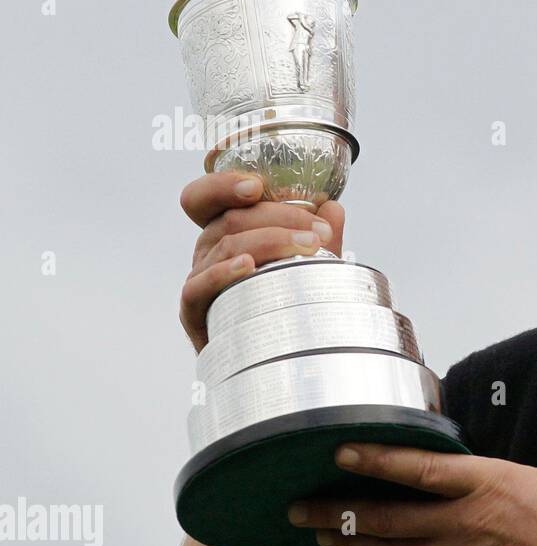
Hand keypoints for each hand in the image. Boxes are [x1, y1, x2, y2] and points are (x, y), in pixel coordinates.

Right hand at [179, 172, 345, 351]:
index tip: (257, 186)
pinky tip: (248, 267)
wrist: (268, 360)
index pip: (207, 197)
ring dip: (271, 241)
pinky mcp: (194, 310)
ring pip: (226, 246)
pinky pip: (200, 285)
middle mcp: (206, 250)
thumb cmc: (283, 305)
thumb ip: (320, 239)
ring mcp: (198, 278)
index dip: (224, 185)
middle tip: (319, 232)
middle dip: (279, 218)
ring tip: (308, 248)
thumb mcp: (307, 268)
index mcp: (225, 232)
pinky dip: (224, 273)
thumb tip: (334, 209)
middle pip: (230, 219)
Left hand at [287, 445, 536, 545]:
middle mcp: (467, 522)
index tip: (339, 452)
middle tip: (298, 503)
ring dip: (351, 539)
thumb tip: (465, 476)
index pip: (419, 470)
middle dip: (339, 509)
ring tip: (316, 529)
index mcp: (489, 484)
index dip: (375, 460)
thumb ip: (492, 477)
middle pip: (389, 516)